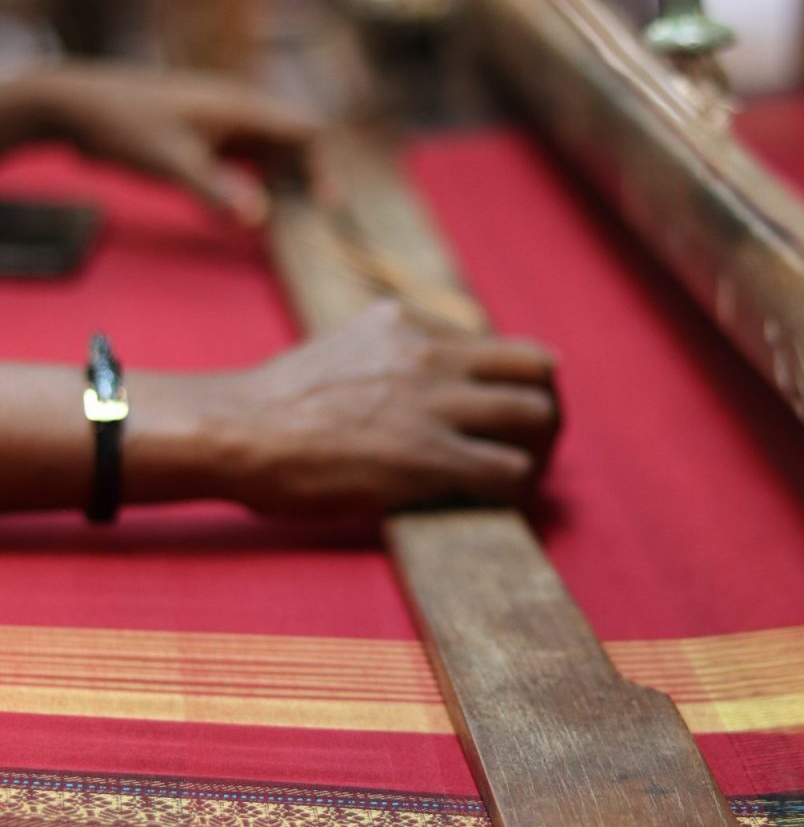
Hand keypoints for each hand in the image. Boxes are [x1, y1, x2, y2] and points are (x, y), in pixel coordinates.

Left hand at [3, 62, 319, 225]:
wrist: (76, 104)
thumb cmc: (125, 126)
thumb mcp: (172, 164)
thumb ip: (217, 191)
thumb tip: (259, 219)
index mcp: (241, 107)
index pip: (305, 132)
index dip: (323, 168)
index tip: (327, 207)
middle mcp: (238, 110)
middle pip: (293, 144)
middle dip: (309, 179)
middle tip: (314, 223)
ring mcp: (221, 122)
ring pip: (269, 153)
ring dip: (283, 183)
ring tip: (290, 222)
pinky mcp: (203, 135)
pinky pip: (244, 160)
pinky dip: (255, 183)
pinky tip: (249, 211)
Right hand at [139, 301, 560, 515]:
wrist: (236, 431)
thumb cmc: (279, 404)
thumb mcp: (346, 348)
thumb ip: (396, 354)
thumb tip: (434, 380)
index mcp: (412, 323)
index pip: (506, 348)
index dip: (518, 388)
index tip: (505, 417)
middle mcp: (432, 354)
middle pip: (540, 372)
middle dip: (545, 413)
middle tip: (531, 449)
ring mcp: (433, 403)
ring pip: (538, 417)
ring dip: (540, 453)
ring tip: (520, 478)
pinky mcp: (427, 457)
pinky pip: (509, 471)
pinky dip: (516, 490)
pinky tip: (497, 503)